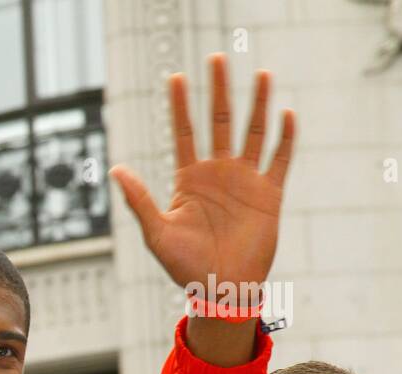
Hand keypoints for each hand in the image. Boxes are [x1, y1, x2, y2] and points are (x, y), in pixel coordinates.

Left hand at [110, 54, 295, 292]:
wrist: (219, 289)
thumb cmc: (183, 266)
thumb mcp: (156, 233)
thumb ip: (139, 200)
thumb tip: (115, 169)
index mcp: (189, 179)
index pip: (184, 132)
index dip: (180, 105)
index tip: (174, 76)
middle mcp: (218, 173)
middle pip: (219, 122)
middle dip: (218, 90)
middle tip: (216, 58)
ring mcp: (245, 181)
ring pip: (253, 133)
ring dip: (257, 104)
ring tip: (261, 74)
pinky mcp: (269, 195)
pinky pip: (279, 160)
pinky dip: (285, 138)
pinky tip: (286, 114)